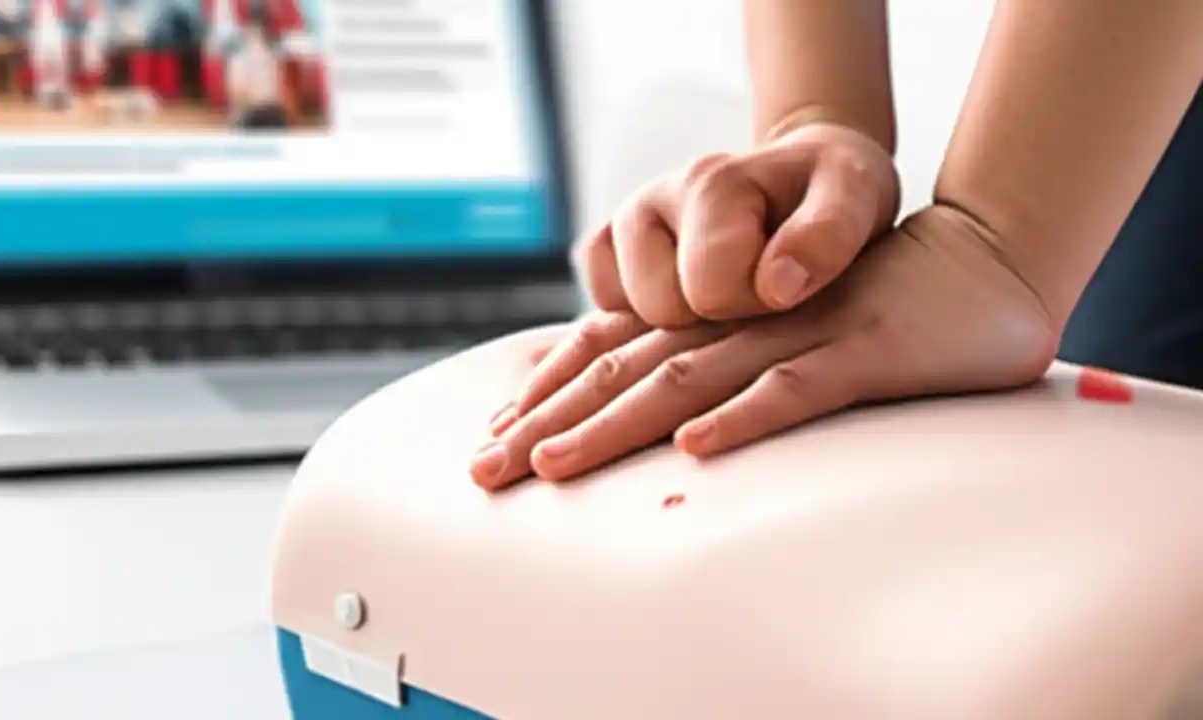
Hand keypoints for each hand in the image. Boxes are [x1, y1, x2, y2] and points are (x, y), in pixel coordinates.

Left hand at [472, 205, 1058, 488]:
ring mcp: (798, 335)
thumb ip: (726, 367)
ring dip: (617, 424)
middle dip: (551, 420)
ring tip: (555, 462)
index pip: (615, 355)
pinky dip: (744, 418)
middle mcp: (741, 322)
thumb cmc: (875, 309)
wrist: (981, 264)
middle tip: (486, 470)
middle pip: (627, 372)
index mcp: (720, 318)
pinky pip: (795, 389)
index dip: (550, 394)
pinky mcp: (861, 354)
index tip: (493, 441)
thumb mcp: (785, 338)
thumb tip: (663, 422)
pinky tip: (697, 448)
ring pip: (690, 380)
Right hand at [575, 122, 898, 327]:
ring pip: (623, 321)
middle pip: (662, 311)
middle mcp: (653, 198)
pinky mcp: (605, 250)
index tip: (790, 286)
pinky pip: (601, 311)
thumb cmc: (834, 191)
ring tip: (727, 294)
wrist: (806, 172)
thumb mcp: (855, 198)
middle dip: (718, 319)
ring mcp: (623, 225)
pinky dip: (639, 322)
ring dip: (682, 323)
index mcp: (712, 182)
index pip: (710, 292)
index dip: (758, 307)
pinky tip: (689, 301)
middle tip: (759, 292)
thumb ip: (825, 235)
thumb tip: (776, 285)